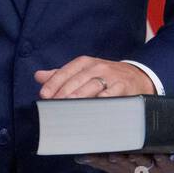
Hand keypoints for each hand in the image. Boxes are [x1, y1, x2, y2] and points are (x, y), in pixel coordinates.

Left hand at [35, 56, 155, 98]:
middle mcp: (96, 67)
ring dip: (80, 98)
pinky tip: (93, 110)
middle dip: (64, 93)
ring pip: (92, 87)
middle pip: (77, 80)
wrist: (136, 76)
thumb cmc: (104, 75)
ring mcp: (110, 77)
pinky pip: (110, 95)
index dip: (54, 83)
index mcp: (84, 62)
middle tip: (54, 106)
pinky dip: (101, 102)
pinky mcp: (123, 87)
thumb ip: (60, 75)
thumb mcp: (83, 71)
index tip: (44, 95)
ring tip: (69, 108)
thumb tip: (38, 76)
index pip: (66, 71)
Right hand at [77, 152, 173, 172]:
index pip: (106, 163)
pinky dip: (161, 158)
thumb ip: (107, 152)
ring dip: (135, 159)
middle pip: (122, 166)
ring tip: (130, 152)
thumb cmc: (149, 159)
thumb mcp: (128, 157)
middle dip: (115, 159)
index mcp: (124, 167)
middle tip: (107, 152)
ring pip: (141, 165)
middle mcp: (136, 171)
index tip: (85, 153)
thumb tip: (83, 149)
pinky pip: (165, 162)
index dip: (96, 159)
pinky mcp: (169, 169)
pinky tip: (159, 152)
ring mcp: (152, 171)